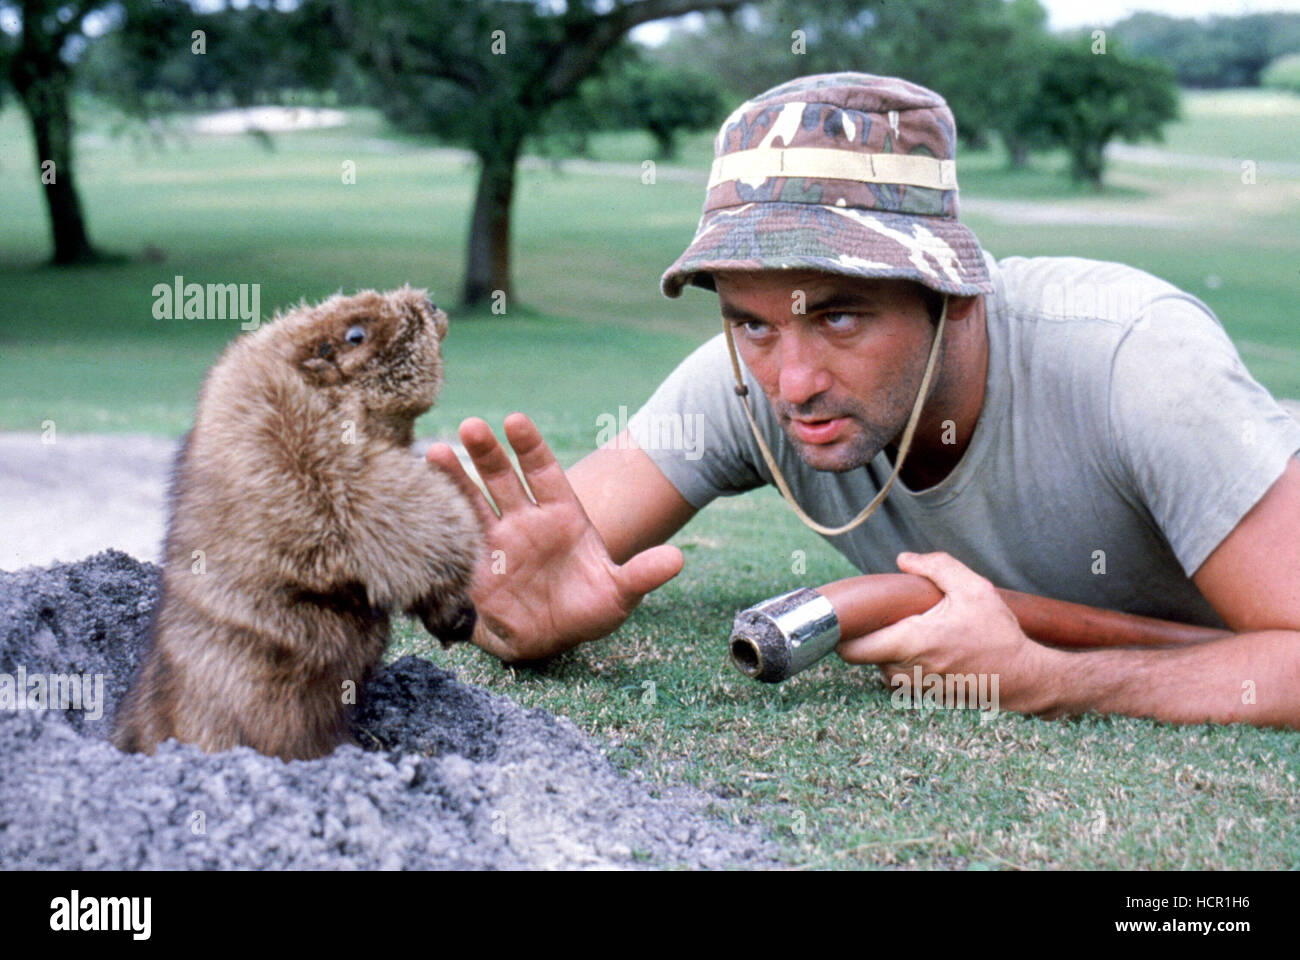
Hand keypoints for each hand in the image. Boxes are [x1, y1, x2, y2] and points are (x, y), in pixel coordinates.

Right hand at [425, 413, 683, 662]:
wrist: (550, 640)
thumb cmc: (587, 609)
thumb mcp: (619, 594)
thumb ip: (642, 574)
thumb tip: (678, 559)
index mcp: (561, 514)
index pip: (544, 471)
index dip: (529, 446)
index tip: (515, 421)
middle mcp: (524, 518)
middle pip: (503, 476)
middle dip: (487, 452)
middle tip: (471, 427)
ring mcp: (494, 538)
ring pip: (471, 499)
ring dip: (453, 476)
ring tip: (434, 452)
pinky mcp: (470, 564)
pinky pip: (451, 535)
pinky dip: (435, 517)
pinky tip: (415, 495)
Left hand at [836, 551, 1060, 713]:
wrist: (1024, 676)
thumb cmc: (998, 632)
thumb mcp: (974, 589)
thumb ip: (937, 567)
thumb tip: (903, 559)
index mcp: (913, 642)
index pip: (854, 650)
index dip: (840, 636)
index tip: (847, 619)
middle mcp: (910, 669)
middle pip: (864, 658)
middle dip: (867, 639)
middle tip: (880, 618)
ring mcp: (918, 687)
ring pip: (882, 670)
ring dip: (886, 653)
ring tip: (908, 632)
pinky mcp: (928, 696)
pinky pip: (902, 680)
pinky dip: (904, 666)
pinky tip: (925, 649)